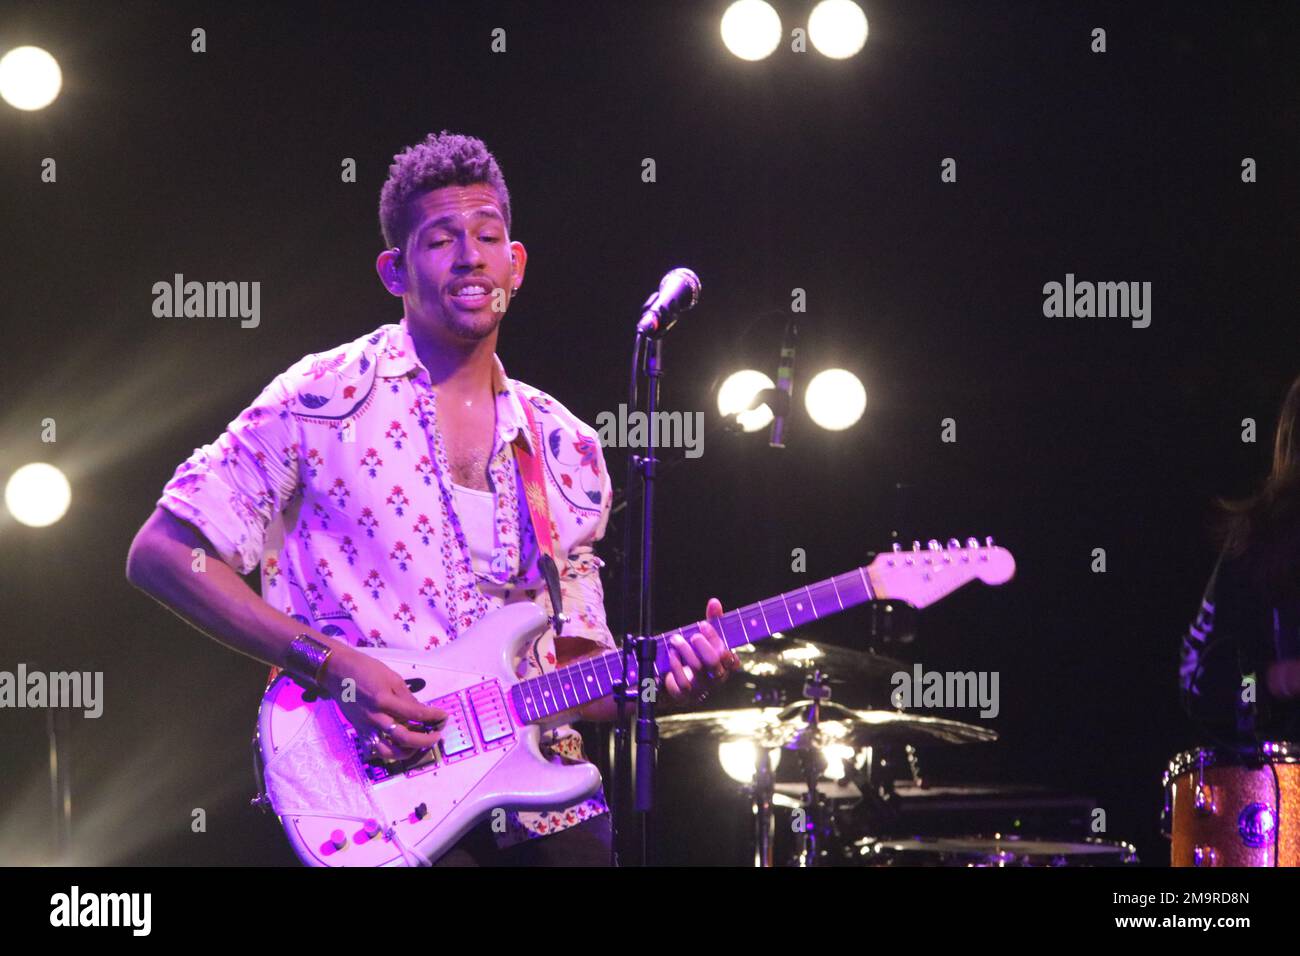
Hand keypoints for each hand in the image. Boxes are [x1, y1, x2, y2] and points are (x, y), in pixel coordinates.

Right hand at [321, 646, 447, 762]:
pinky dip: (389, 751)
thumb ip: (407, 697)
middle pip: (405, 738)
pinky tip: (398, 746)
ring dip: (407, 752)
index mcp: (385, 700)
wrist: (338, 672)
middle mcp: (375, 717)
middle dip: (425, 740)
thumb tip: (422, 711)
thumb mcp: (392, 677)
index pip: (416, 714)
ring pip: (388, 751)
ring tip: (417, 746)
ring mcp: (366, 727)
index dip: (433, 717)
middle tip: (436, 735)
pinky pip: (375, 748)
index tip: (443, 716)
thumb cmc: (366, 669)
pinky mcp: (359, 731)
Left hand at [663, 598, 740, 705]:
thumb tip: (714, 602)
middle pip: (715, 662)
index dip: (718, 640)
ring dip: (685, 650)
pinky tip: (672, 654)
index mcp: (726, 664)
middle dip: (703, 645)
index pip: (731, 657)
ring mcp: (703, 687)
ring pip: (698, 668)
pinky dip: (676, 664)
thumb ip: (713, 621)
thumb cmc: (698, 657)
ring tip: (675, 639)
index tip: (703, 625)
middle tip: (693, 636)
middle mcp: (717, 677)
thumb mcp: (706, 638)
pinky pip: (683, 681)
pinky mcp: (687, 694)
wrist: (680, 683)